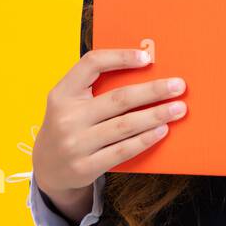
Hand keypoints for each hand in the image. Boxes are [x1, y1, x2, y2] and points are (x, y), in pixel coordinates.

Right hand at [34, 48, 187, 208]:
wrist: (47, 167)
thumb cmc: (69, 125)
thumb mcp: (70, 101)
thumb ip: (94, 86)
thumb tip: (143, 67)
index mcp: (62, 93)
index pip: (91, 64)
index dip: (120, 57)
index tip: (147, 57)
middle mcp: (67, 117)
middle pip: (118, 98)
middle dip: (153, 91)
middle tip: (179, 86)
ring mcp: (75, 144)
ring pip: (125, 125)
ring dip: (156, 115)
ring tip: (178, 109)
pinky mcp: (85, 167)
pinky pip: (123, 150)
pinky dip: (145, 139)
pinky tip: (162, 130)